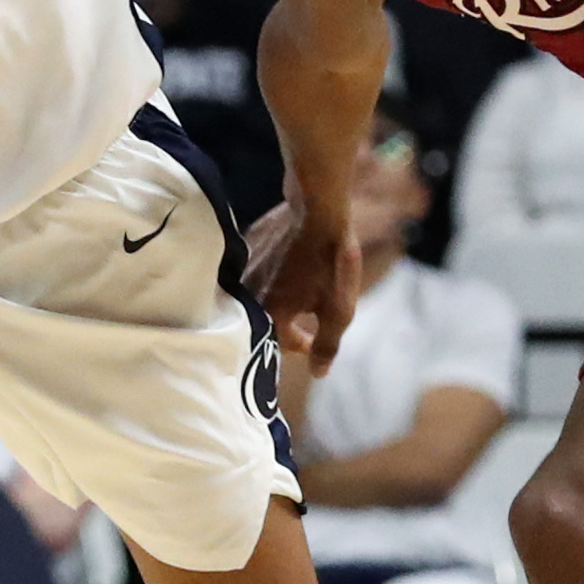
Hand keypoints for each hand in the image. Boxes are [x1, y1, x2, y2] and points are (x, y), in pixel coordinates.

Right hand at [246, 194, 362, 369]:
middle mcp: (248, 294)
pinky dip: (271, 276)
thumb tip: (318, 374)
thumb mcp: (338, 310)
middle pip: (265, 320)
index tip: (314, 342)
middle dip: (286, 325)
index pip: (279, 344)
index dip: (302, 345)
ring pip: (260, 295)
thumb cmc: (331, 263)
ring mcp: (245, 268)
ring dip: (278, 300)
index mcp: (269, 314)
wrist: (318, 209)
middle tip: (308, 321)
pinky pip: (257, 271)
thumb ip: (326, 345)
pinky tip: (289, 267)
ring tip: (300, 295)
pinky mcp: (248, 246)